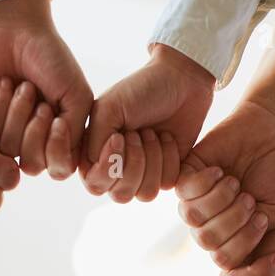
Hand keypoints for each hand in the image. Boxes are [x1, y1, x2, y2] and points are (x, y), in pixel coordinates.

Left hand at [0, 0, 91, 178]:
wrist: (18, 30)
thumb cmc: (52, 60)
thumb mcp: (76, 96)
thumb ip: (76, 133)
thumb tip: (64, 162)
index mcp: (63, 138)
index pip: (59, 168)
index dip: (57, 150)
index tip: (58, 119)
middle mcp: (37, 140)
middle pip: (33, 165)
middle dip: (36, 130)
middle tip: (40, 101)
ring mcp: (11, 133)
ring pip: (10, 149)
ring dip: (18, 112)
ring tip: (24, 87)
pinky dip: (1, 103)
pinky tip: (6, 84)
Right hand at [81, 45, 213, 202]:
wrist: (180, 81)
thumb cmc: (141, 90)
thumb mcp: (108, 108)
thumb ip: (94, 141)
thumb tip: (98, 168)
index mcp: (96, 154)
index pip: (95, 184)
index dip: (109, 166)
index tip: (121, 136)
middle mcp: (116, 169)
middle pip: (120, 194)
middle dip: (135, 161)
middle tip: (140, 131)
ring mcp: (142, 174)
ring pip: (145, 194)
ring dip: (153, 160)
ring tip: (153, 133)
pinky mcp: (166, 174)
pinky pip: (166, 185)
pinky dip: (169, 159)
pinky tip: (167, 138)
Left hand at [176, 100, 274, 269]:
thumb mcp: (272, 213)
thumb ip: (256, 241)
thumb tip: (241, 267)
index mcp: (232, 237)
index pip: (225, 261)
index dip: (243, 245)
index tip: (264, 219)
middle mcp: (211, 222)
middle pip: (207, 242)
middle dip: (233, 221)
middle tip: (250, 199)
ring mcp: (197, 199)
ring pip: (193, 218)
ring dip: (220, 201)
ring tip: (236, 184)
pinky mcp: (187, 174)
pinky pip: (185, 191)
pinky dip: (206, 183)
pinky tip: (221, 171)